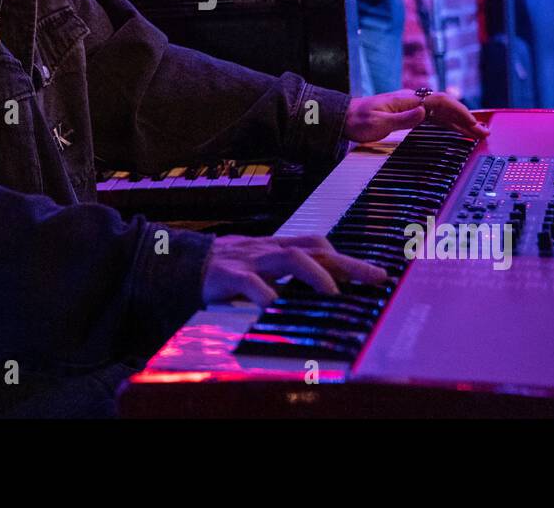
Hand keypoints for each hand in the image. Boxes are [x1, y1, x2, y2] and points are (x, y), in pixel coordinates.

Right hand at [201, 234, 387, 306]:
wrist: (176, 263)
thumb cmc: (222, 269)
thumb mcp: (257, 267)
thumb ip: (282, 275)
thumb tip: (318, 290)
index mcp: (275, 247)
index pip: (318, 244)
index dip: (348, 257)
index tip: (376, 274)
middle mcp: (267, 249)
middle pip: (316, 248)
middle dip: (349, 263)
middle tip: (377, 278)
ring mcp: (249, 260)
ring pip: (290, 258)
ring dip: (316, 274)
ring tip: (334, 294)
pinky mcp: (228, 274)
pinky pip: (252, 284)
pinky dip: (268, 296)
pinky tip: (279, 309)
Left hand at [343, 89, 488, 142]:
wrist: (344, 118)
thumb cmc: (358, 121)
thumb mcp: (378, 123)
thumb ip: (402, 119)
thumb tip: (424, 112)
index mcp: (407, 100)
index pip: (440, 102)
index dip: (459, 112)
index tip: (473, 124)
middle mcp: (412, 100)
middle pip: (445, 106)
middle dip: (466, 118)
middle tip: (483, 132)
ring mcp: (411, 106)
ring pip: (441, 112)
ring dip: (459, 122)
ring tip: (476, 133)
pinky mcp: (408, 114)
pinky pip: (434, 117)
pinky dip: (448, 123)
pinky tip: (457, 130)